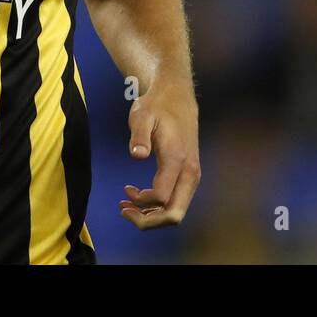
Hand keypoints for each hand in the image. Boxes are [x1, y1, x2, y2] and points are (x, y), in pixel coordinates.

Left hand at [120, 77, 199, 228]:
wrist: (177, 95)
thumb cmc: (156, 105)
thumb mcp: (142, 114)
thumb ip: (139, 135)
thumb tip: (137, 155)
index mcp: (177, 158)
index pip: (162, 197)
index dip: (142, 202)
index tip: (126, 190)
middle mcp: (190, 171)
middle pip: (174, 214)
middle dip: (148, 221)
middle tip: (124, 210)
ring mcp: (192, 175)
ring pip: (177, 212)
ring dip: (152, 216)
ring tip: (126, 206)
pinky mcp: (190, 175)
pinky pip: (176, 202)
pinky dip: (158, 208)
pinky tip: (138, 198)